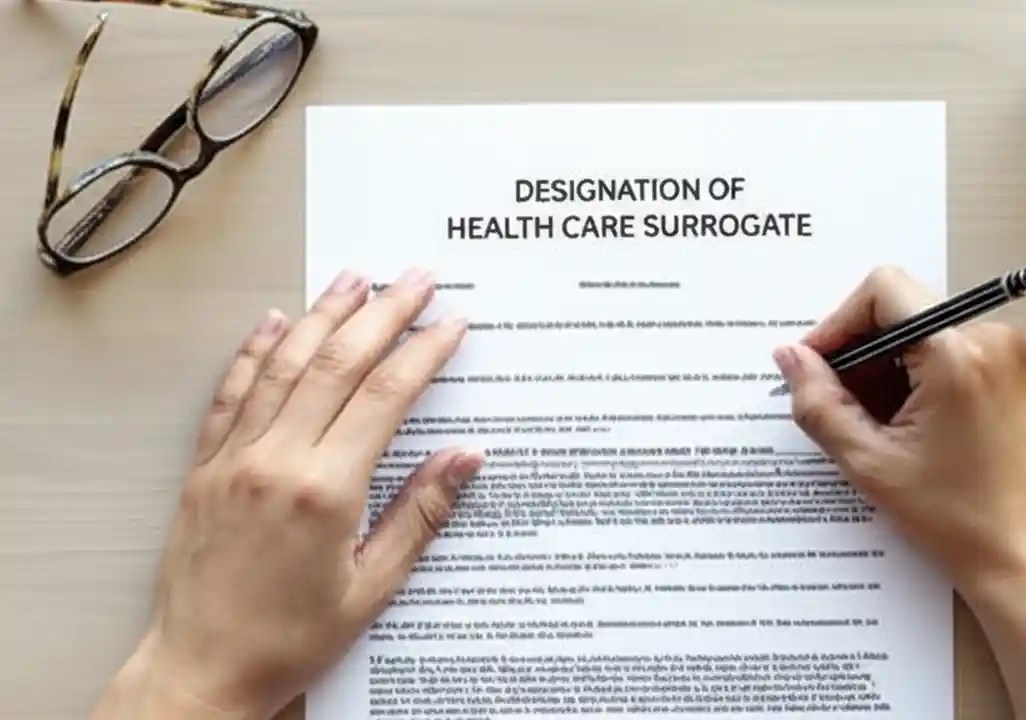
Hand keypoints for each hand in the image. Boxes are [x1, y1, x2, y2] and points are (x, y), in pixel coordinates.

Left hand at [91, 267, 482, 719]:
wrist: (201, 671)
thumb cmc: (289, 640)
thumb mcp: (372, 589)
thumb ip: (420, 515)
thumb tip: (465, 458)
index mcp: (325, 491)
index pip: (386, 397)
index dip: (424, 352)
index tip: (451, 323)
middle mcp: (276, 461)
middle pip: (339, 364)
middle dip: (383, 312)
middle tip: (416, 278)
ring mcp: (234, 458)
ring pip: (284, 365)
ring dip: (324, 315)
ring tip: (354, 276)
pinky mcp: (204, 467)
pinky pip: (231, 393)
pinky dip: (254, 351)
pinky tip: (275, 322)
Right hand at [772, 266, 1025, 594]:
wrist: (1020, 556)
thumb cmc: (956, 518)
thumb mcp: (868, 461)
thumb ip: (819, 402)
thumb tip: (789, 358)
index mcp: (958, 354)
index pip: (883, 291)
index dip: (838, 323)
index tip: (816, 366)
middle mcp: (989, 338)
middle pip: (898, 308)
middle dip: (858, 352)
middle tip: (837, 405)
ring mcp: (1003, 352)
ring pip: (916, 330)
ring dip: (881, 367)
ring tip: (872, 424)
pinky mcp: (1007, 369)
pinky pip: (941, 347)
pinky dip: (909, 375)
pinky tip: (899, 423)